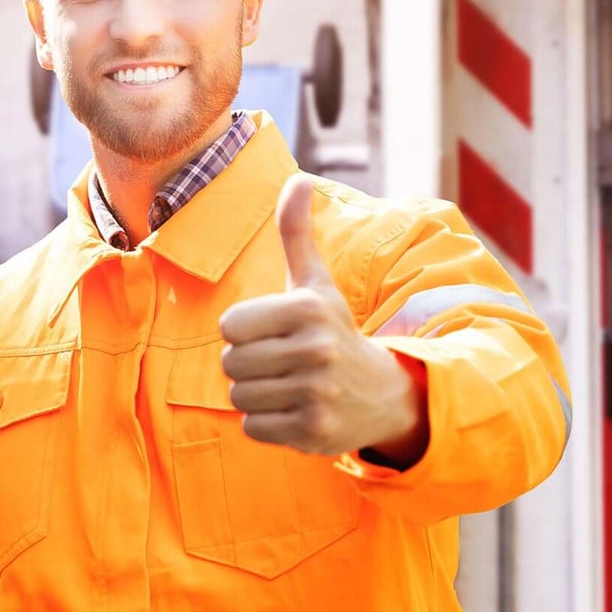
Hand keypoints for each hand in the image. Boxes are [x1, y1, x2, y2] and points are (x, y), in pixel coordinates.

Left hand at [216, 176, 426, 462]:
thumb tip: (296, 180)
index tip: (273, 332)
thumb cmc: (334, 331)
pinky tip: (294, 409)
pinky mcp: (313, 431)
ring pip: (240, 397)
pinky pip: (253, 427)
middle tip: (280, 362)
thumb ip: (296, 234)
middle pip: (230, 363)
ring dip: (256, 394)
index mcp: (307, 309)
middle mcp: (315, 351)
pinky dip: (266, 423)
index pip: (229, 326)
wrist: (382, 392)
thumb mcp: (316, 283)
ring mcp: (316, 393)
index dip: (244, 331)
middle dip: (248, 364)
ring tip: (287, 385)